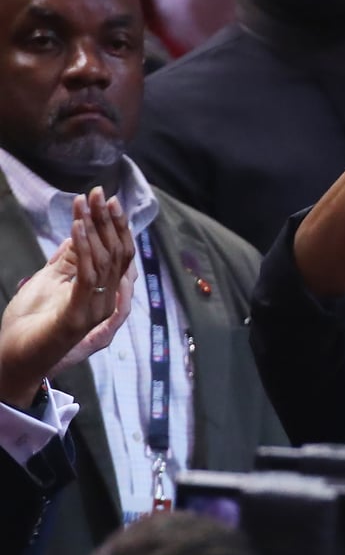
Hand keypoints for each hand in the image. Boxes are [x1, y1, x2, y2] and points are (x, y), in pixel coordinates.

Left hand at [0, 187, 134, 408]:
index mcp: (105, 294)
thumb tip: (80, 229)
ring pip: (107, 261)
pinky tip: (76, 228)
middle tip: (100, 194)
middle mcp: (109, 302)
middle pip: (119, 253)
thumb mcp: (51, 282)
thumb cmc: (31, 325)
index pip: (120, 253)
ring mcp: (97, 311)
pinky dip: (83, 249)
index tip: (105, 199)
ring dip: (95, 228)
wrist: (14, 361)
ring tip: (85, 204)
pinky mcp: (79, 316)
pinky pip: (87, 276)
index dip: (116, 225)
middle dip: (110, 220)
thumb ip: (69, 260)